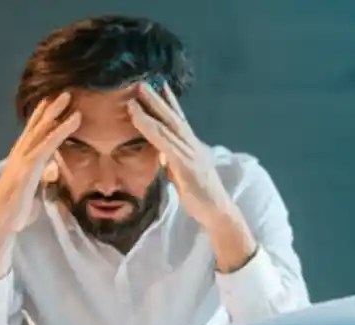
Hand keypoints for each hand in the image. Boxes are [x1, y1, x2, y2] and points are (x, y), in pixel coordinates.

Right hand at [0, 92, 80, 277]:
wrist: (0, 222)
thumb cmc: (16, 210)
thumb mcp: (34, 190)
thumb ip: (43, 177)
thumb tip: (52, 170)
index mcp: (22, 159)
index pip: (33, 133)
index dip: (42, 117)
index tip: (53, 103)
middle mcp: (21, 154)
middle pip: (36, 125)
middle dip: (49, 108)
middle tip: (63, 91)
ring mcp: (23, 158)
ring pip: (42, 130)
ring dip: (56, 112)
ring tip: (69, 97)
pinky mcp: (29, 167)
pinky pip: (48, 144)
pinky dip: (62, 130)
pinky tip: (74, 120)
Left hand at [126, 82, 234, 229]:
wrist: (219, 212)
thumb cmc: (203, 197)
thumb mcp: (185, 175)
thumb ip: (174, 162)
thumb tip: (162, 156)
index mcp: (193, 148)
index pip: (181, 121)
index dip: (171, 103)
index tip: (161, 86)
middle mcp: (192, 146)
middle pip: (173, 117)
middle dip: (157, 99)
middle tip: (142, 82)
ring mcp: (189, 153)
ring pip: (167, 125)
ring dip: (151, 108)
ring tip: (136, 93)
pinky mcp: (184, 164)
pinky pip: (164, 141)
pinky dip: (149, 127)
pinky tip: (138, 117)